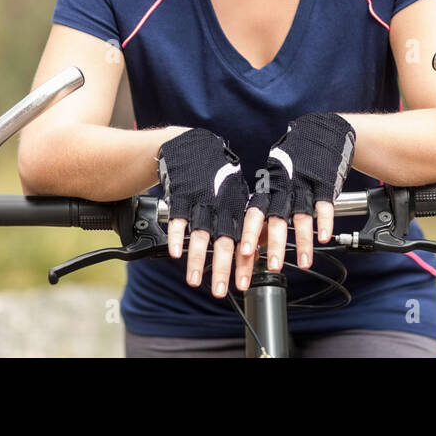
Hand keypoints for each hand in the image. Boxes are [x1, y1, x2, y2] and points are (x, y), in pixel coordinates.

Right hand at [156, 127, 249, 297]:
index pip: (243, 240)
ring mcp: (200, 200)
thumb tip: (258, 245)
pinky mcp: (181, 195)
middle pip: (223, 240)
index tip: (243, 284)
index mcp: (237, 207)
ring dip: (197, 259)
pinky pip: (179, 219)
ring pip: (200, 234)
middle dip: (222, 267)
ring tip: (194, 280)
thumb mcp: (237, 192)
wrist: (192, 145)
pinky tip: (176, 253)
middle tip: (220, 291)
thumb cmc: (217, 173)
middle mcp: (220, 205)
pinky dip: (177, 237)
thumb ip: (245, 218)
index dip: (244, 263)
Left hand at [236, 113, 355, 289]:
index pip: (255, 213)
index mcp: (269, 188)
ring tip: (303, 263)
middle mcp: (285, 187)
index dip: (250, 233)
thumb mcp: (276, 182)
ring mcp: (305, 184)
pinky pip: (324, 205)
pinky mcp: (325, 183)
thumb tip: (255, 242)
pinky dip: (324, 222)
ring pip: (301, 216)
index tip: (244, 254)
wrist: (320, 132)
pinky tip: (323, 237)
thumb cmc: (294, 161)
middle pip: (277, 219)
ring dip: (302, 241)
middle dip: (275, 244)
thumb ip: (267, 211)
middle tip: (272, 266)